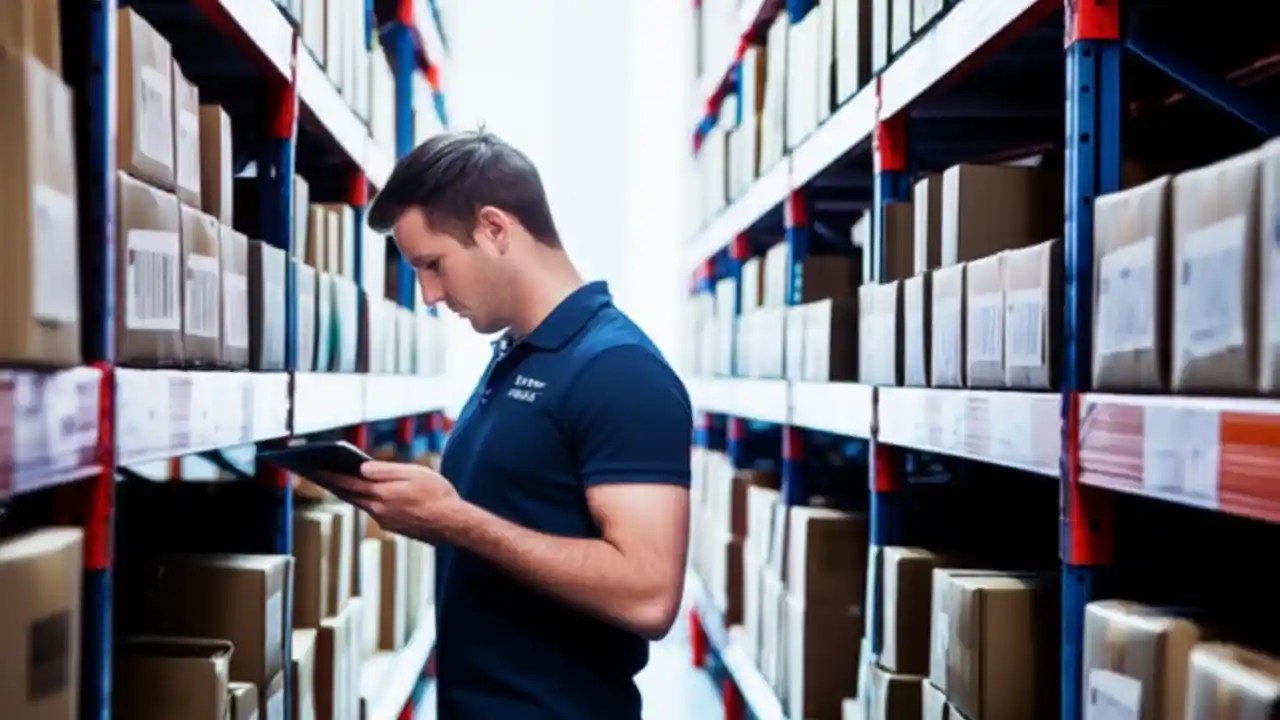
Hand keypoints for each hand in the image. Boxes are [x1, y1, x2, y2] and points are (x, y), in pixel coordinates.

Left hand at [311, 460, 464, 542]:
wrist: (453, 523)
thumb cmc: (438, 495)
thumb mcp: (414, 473)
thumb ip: (386, 470)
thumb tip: (362, 467)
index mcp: (382, 494)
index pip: (348, 483)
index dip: (329, 475)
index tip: (314, 469)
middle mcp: (378, 510)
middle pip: (350, 495)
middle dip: (333, 484)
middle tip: (317, 474)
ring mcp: (385, 521)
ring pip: (362, 504)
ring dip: (349, 493)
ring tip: (339, 482)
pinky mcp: (394, 527)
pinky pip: (375, 511)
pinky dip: (366, 500)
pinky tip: (369, 495)